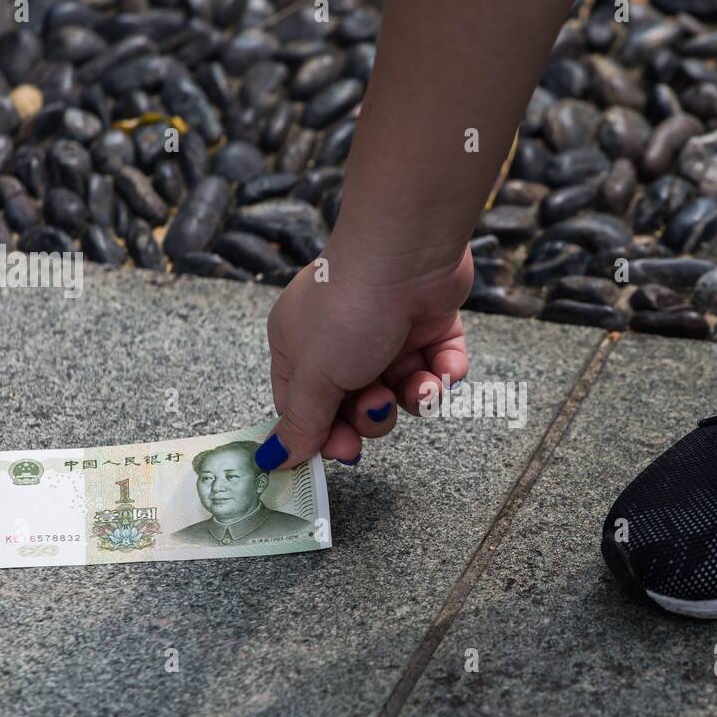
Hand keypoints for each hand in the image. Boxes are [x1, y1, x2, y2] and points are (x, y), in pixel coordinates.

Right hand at [259, 246, 473, 469]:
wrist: (408, 256)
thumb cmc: (350, 310)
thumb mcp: (316, 376)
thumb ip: (301, 422)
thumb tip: (274, 460)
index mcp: (300, 346)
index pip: (304, 407)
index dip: (323, 434)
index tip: (342, 452)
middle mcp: (342, 340)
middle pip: (355, 406)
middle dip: (371, 417)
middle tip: (378, 409)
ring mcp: (388, 332)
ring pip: (400, 392)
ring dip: (410, 398)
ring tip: (415, 383)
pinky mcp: (430, 325)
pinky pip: (438, 369)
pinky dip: (442, 375)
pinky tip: (440, 370)